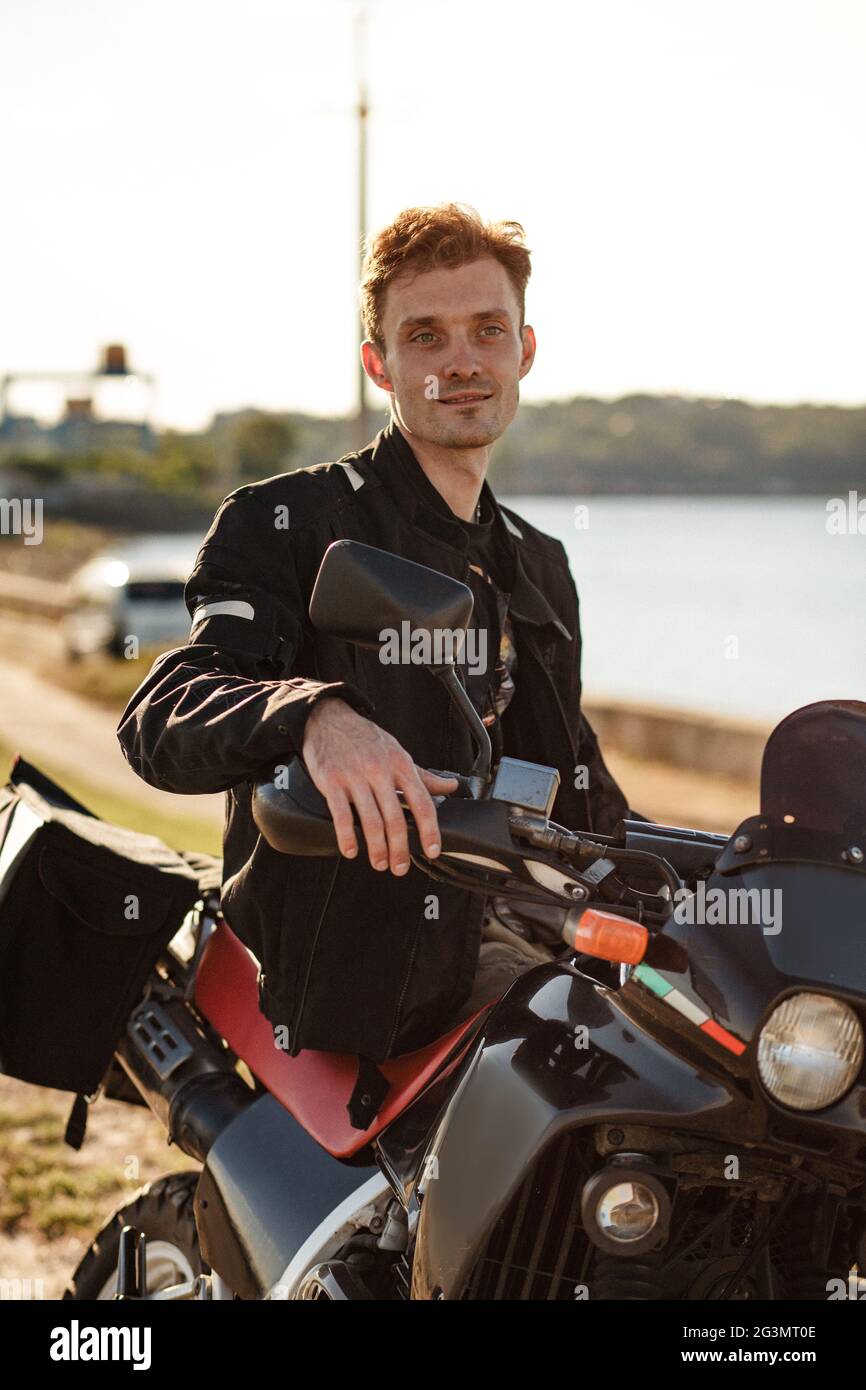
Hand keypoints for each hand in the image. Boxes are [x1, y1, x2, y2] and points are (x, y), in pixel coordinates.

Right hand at [302, 697, 457, 874]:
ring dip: (376, 848)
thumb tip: (450, 788)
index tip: (433, 850)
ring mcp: (355, 777)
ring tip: (380, 863)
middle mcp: (379, 771)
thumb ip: (423, 776)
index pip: (422, 802)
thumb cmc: (366, 739)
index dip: (429, 830)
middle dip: (400, 848)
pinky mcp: (332, 781)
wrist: (329, 719)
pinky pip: (341, 814)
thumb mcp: (398, 753)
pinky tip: (351, 850)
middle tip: (400, 868)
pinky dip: (347, 837)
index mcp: (400, 765)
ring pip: (370, 820)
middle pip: (396, 818)